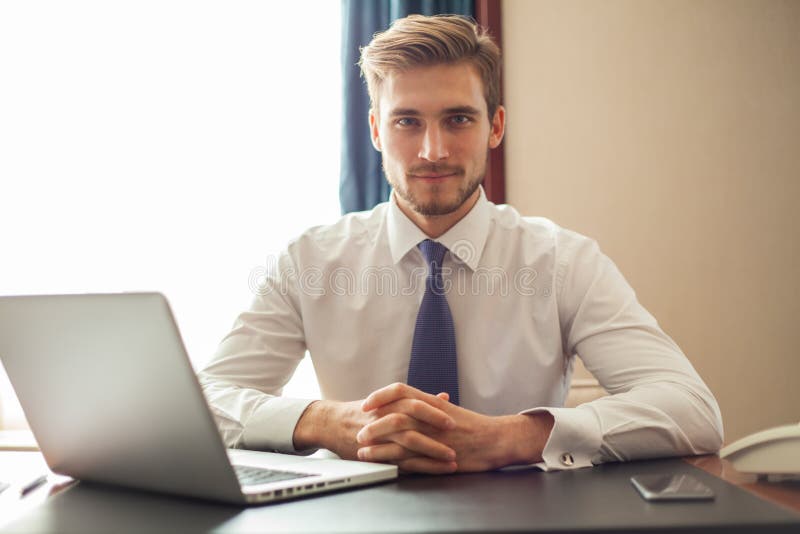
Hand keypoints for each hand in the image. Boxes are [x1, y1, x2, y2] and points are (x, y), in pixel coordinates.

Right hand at [292, 392, 456, 470]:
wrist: (331, 423)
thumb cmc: (364, 412)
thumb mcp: (388, 400)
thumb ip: (418, 400)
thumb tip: (444, 397)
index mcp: (389, 401)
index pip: (414, 401)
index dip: (434, 410)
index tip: (454, 417)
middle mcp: (384, 416)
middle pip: (412, 418)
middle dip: (435, 427)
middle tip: (455, 435)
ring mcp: (380, 436)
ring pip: (408, 441)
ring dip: (432, 449)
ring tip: (452, 457)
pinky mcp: (377, 454)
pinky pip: (402, 461)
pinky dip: (421, 466)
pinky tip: (436, 469)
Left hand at [358, 383, 553, 472]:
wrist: (494, 439)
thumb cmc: (471, 425)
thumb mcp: (446, 409)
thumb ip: (425, 405)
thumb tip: (405, 402)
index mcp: (431, 402)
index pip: (399, 391)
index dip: (380, 396)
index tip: (366, 404)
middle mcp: (430, 417)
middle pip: (394, 416)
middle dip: (372, 425)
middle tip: (359, 432)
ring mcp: (433, 437)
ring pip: (398, 440)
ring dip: (378, 447)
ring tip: (363, 452)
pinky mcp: (437, 456)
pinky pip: (410, 459)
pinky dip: (393, 462)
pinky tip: (382, 465)